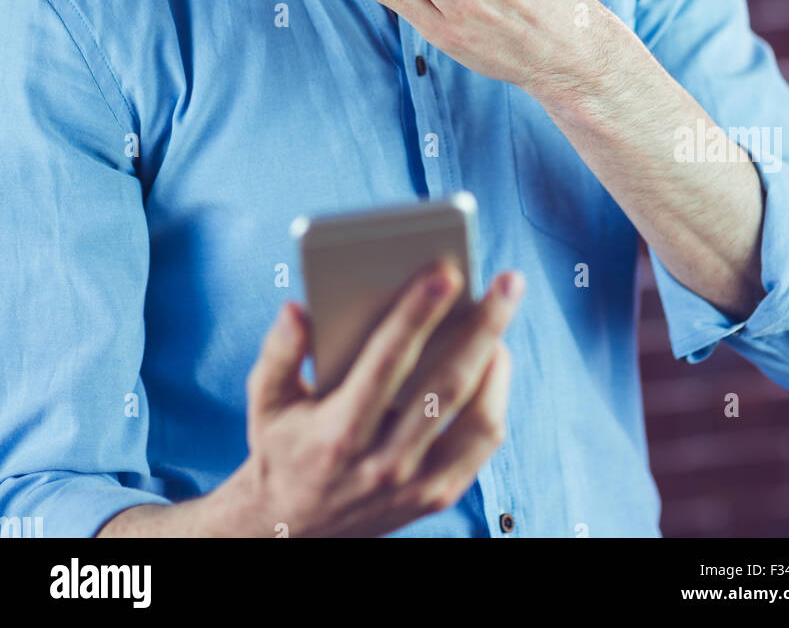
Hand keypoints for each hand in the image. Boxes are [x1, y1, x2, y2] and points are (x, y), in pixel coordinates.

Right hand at [228, 262, 523, 537]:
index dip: (416, 315)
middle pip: (447, 387)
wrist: (294, 530)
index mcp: (339, 434)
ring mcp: (417, 486)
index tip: (444, 273)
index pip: (385, 363)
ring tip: (501, 313)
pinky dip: (495, 396)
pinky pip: (483, 442)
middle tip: (509, 282)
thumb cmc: (283, 449)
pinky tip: (493, 357)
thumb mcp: (266, 402)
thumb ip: (279, 352)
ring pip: (479, 419)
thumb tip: (298, 309)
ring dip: (498, 362)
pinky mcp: (438, 495)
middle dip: (483, 328)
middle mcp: (384, 464)